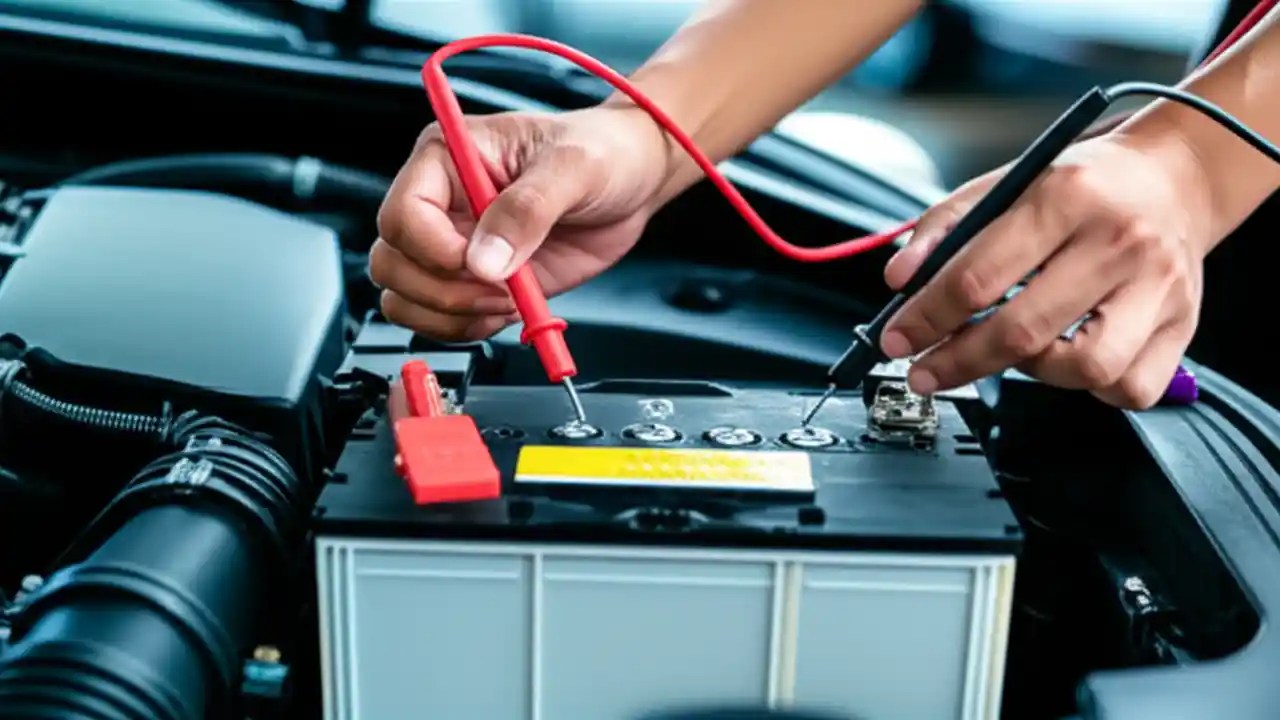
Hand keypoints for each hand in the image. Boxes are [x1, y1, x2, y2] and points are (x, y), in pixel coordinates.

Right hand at [372, 105, 671, 340]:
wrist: (634, 179)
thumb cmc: (602, 152)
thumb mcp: (572, 168)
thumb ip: (527, 210)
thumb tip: (484, 262)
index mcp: (446, 158)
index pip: (402, 215)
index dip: (435, 251)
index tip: (482, 263)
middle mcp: (441, 203)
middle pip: (392, 263)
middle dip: (443, 290)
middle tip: (501, 289)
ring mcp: (455, 246)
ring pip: (405, 298)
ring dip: (451, 315)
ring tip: (508, 299)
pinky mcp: (477, 282)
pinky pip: (442, 320)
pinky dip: (469, 328)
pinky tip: (509, 310)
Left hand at [879, 131, 1212, 408]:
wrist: (1177, 177)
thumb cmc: (1084, 186)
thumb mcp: (1008, 182)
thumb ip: (945, 226)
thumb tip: (899, 278)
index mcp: (1067, 197)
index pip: (978, 276)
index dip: (926, 317)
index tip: (896, 340)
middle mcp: (1119, 242)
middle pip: (1023, 331)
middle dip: (958, 361)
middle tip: (925, 371)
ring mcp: (1159, 288)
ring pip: (1085, 367)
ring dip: (1034, 372)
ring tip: (1014, 351)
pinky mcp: (1184, 324)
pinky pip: (1130, 387)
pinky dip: (1093, 387)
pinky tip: (1071, 359)